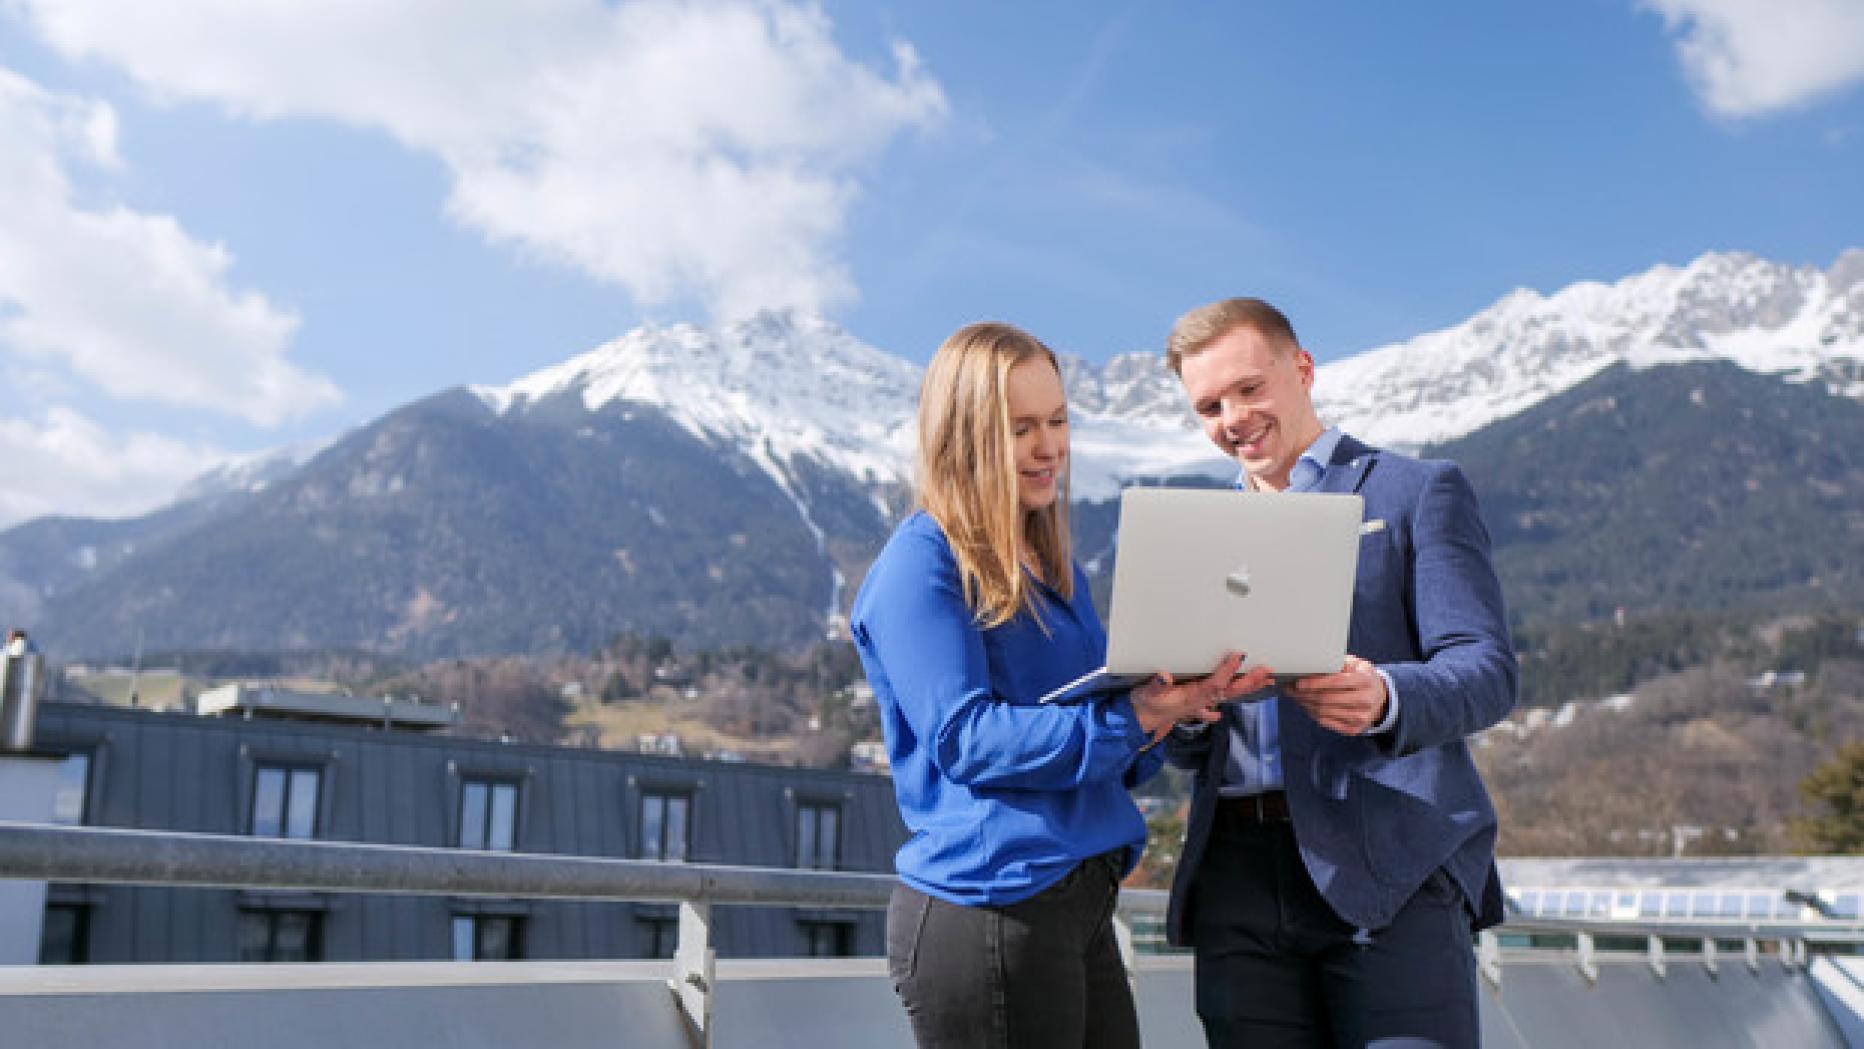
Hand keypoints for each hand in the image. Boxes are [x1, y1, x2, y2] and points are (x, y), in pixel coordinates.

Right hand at [1130, 652, 1275, 738]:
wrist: (1140, 721)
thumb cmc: (1145, 705)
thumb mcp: (1146, 694)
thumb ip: (1155, 685)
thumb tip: (1164, 676)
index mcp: (1191, 698)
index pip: (1214, 684)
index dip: (1227, 671)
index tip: (1238, 656)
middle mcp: (1200, 702)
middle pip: (1229, 692)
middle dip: (1248, 681)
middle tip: (1265, 671)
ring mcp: (1201, 704)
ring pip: (1229, 695)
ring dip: (1248, 687)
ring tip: (1265, 680)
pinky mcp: (1198, 704)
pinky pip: (1220, 699)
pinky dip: (1234, 695)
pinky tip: (1251, 692)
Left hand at [1285, 655, 1387, 735]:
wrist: (1379, 697)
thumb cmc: (1361, 677)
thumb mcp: (1355, 664)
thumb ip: (1336, 663)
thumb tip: (1310, 663)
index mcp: (1365, 680)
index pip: (1336, 682)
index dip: (1315, 683)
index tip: (1299, 682)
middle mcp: (1366, 700)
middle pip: (1327, 699)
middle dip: (1305, 694)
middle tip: (1290, 689)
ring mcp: (1361, 717)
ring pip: (1324, 712)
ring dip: (1305, 704)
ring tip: (1295, 696)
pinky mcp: (1354, 729)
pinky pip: (1326, 722)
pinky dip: (1312, 713)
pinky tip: (1306, 705)